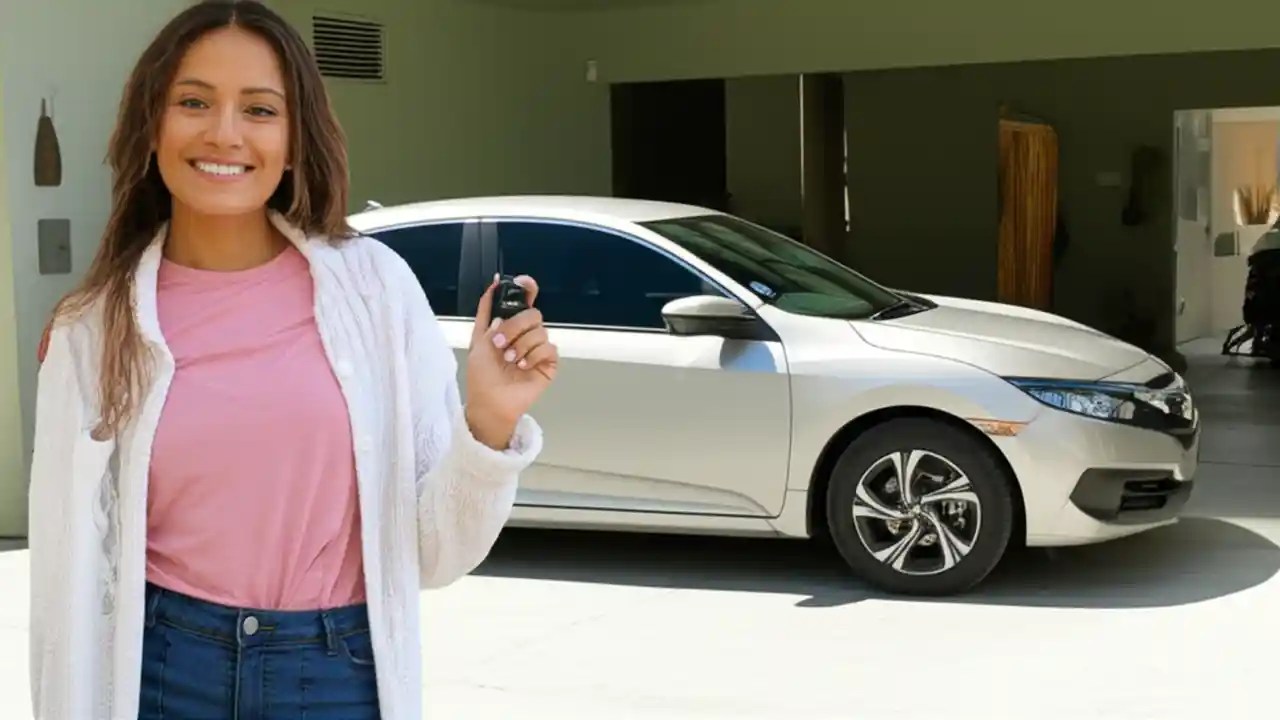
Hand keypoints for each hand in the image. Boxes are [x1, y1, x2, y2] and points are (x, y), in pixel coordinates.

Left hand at [464, 274, 558, 448]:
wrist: (491, 402)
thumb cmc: (482, 375)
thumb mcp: (478, 342)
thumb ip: (485, 315)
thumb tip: (495, 289)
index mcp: (509, 325)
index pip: (523, 300)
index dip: (526, 287)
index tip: (522, 282)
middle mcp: (525, 334)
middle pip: (533, 313)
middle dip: (515, 326)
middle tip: (500, 343)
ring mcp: (538, 348)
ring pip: (540, 331)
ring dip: (521, 345)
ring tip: (510, 360)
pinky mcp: (548, 363)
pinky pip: (549, 348)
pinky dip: (533, 356)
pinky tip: (523, 366)